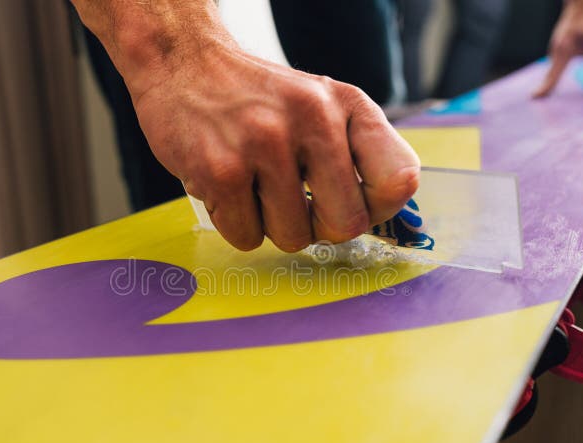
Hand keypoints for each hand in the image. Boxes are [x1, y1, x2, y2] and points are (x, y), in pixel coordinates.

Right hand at [134, 45, 419, 250]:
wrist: (182, 63)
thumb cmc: (255, 99)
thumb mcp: (319, 105)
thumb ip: (355, 153)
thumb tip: (383, 216)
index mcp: (346, 104)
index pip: (400, 178)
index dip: (378, 206)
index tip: (351, 201)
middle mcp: (312, 119)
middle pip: (346, 224)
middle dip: (319, 226)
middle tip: (294, 202)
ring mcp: (264, 144)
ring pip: (293, 238)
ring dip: (272, 225)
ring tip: (253, 183)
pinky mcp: (221, 169)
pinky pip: (247, 238)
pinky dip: (236, 224)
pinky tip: (226, 185)